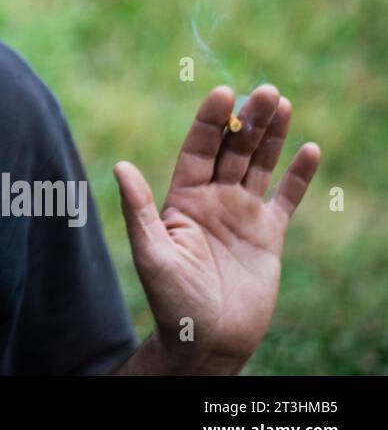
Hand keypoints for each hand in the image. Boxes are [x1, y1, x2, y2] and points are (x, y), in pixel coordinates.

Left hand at [113, 84, 320, 372]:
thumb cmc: (171, 299)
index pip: (198, 148)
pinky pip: (286, 197)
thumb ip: (139, 209)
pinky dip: (299, 175)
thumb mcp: (151, 252)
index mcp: (183, 197)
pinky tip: (310, 149)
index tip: (222, 92)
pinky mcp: (269, 233)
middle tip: (266, 90)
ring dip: (272, 135)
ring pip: (259, 164)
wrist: (206, 339)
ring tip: (283, 103)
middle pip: (233, 149)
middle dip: (248, 119)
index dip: (210, 121)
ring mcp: (242, 213)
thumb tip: (120, 166)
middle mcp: (213, 198)